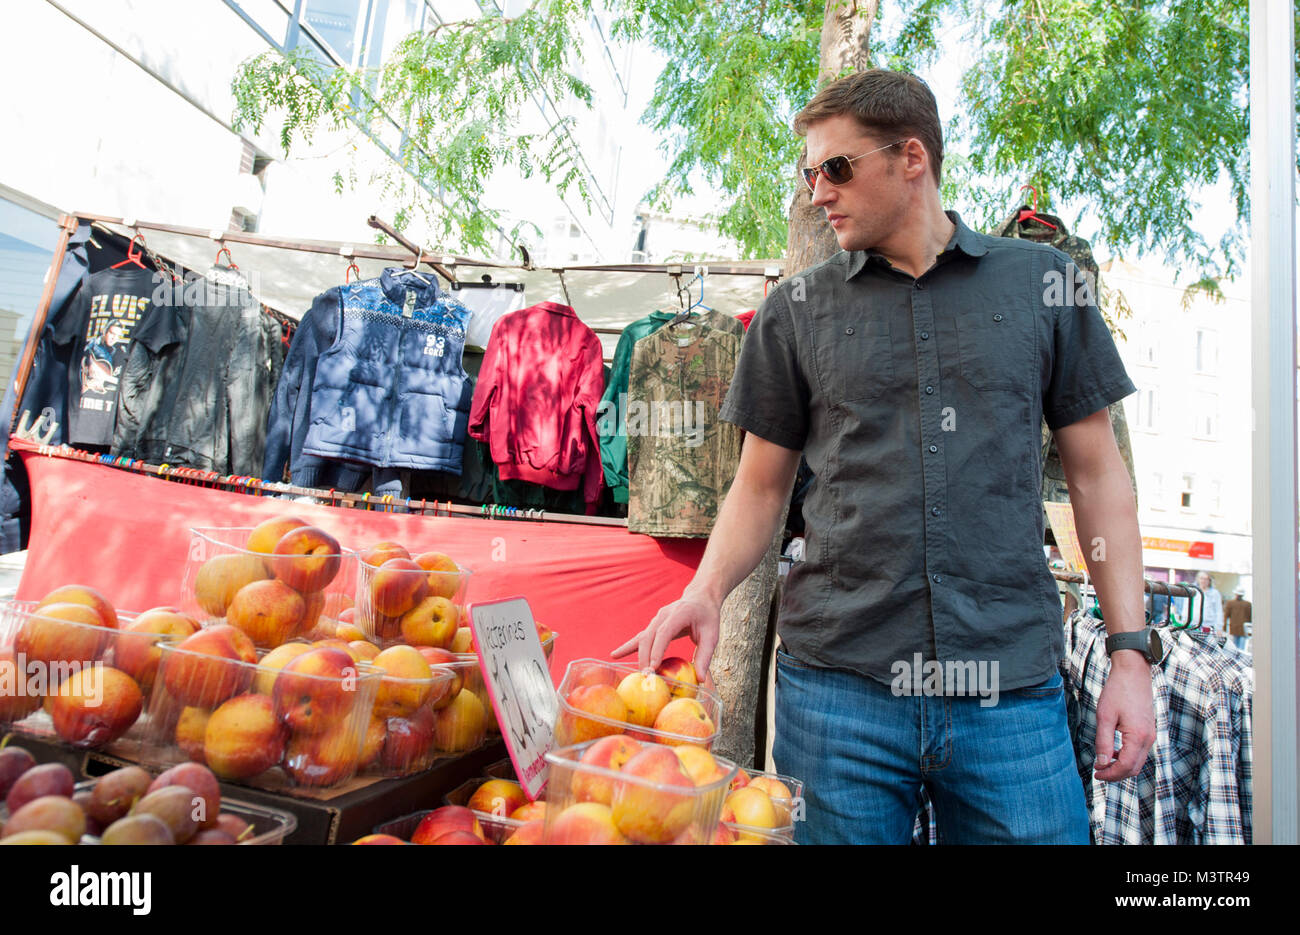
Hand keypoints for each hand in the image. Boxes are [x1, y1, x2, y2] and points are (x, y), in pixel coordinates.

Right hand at [611, 595, 720, 673]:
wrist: (700, 598)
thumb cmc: (707, 616)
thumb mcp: (712, 635)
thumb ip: (705, 655)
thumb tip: (700, 679)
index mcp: (679, 614)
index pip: (664, 632)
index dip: (657, 649)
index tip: (653, 667)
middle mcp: (664, 615)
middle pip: (650, 636)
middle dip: (645, 657)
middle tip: (646, 676)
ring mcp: (656, 619)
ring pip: (643, 637)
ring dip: (639, 656)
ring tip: (634, 673)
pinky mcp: (653, 625)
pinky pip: (639, 637)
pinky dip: (628, 647)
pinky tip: (615, 655)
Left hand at [1093, 655, 1155, 781]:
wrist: (1133, 673)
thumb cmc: (1117, 691)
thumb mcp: (1105, 717)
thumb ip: (1103, 742)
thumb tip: (1102, 763)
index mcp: (1138, 736)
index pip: (1126, 766)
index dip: (1110, 774)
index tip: (1097, 773)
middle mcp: (1149, 739)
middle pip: (1134, 768)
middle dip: (1116, 774)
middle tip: (1098, 772)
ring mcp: (1151, 734)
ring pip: (1138, 761)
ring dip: (1122, 766)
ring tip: (1103, 763)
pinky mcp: (1149, 730)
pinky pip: (1139, 751)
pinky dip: (1127, 757)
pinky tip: (1113, 752)